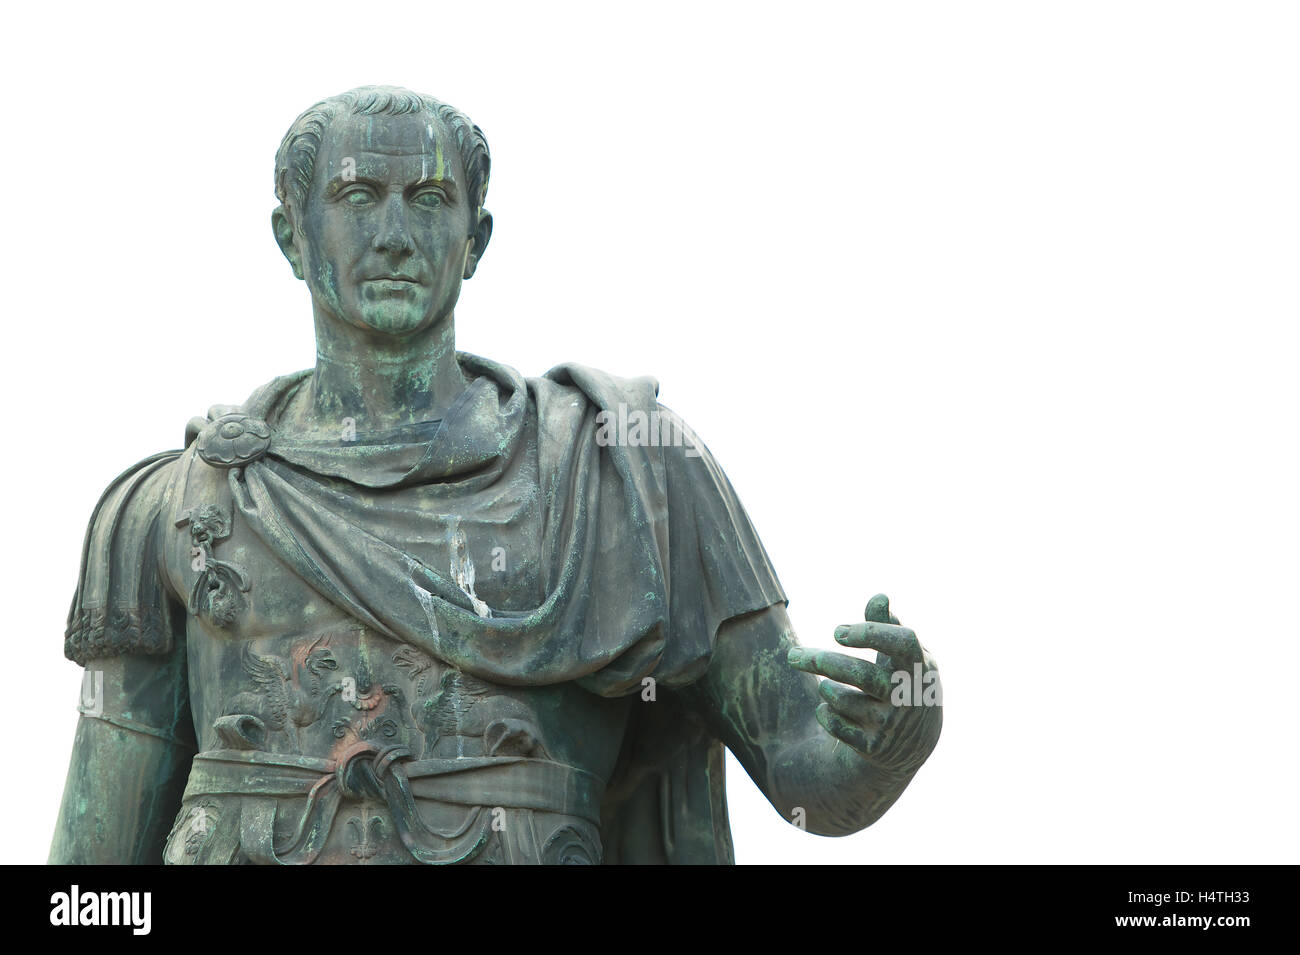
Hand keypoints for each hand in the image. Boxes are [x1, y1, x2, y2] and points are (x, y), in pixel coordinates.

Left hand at [787, 594, 941, 775]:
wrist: (913, 742)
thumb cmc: (902, 682)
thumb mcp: (903, 656)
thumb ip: (888, 626)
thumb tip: (879, 596)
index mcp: (919, 666)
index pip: (903, 643)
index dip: (871, 633)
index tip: (837, 632)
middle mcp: (908, 695)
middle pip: (862, 674)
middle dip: (822, 662)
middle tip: (792, 656)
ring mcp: (892, 723)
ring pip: (842, 700)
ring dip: (826, 689)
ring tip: (828, 686)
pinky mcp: (873, 746)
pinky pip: (835, 724)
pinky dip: (824, 713)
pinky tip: (829, 708)